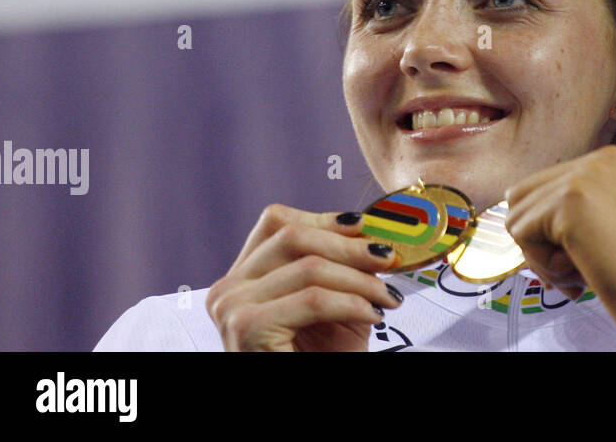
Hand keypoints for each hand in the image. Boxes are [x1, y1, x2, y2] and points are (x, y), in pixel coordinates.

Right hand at [206, 204, 402, 351]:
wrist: (310, 397)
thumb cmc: (320, 359)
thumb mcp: (334, 303)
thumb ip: (342, 266)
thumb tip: (370, 232)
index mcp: (243, 278)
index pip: (276, 223)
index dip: (322, 219)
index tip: (362, 226)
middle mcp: (227, 289)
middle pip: (292, 237)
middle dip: (349, 246)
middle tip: (387, 258)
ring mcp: (231, 308)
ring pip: (309, 266)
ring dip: (360, 280)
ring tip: (386, 298)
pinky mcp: (246, 328)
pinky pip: (313, 299)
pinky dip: (352, 303)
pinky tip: (372, 315)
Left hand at [504, 146, 615, 334]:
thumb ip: (583, 212)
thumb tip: (527, 223)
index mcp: (615, 163)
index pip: (548, 188)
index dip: (551, 232)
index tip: (578, 259)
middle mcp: (599, 160)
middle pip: (526, 196)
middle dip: (539, 240)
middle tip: (571, 270)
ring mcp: (583, 175)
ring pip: (520, 215)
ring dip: (541, 255)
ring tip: (579, 273)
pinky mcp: (568, 199)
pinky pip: (522, 233)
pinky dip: (541, 263)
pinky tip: (578, 271)